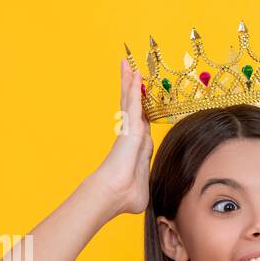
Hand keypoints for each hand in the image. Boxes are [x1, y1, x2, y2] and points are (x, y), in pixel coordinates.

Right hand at [93, 58, 152, 214]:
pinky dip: (134, 88)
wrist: (114, 193)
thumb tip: (142, 191)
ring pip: (130, 101)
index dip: (140, 111)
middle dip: (132, 90)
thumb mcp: (142, 188)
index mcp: (136, 149)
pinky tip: (135, 73)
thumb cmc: (126, 196)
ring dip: (130, 83)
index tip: (141, 100)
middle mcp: (131, 136)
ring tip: (128, 64)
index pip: (140, 124)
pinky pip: (133, 103)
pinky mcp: (129, 128)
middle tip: (130, 72)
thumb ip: (145, 182)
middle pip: (133, 108)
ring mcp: (129, 131)